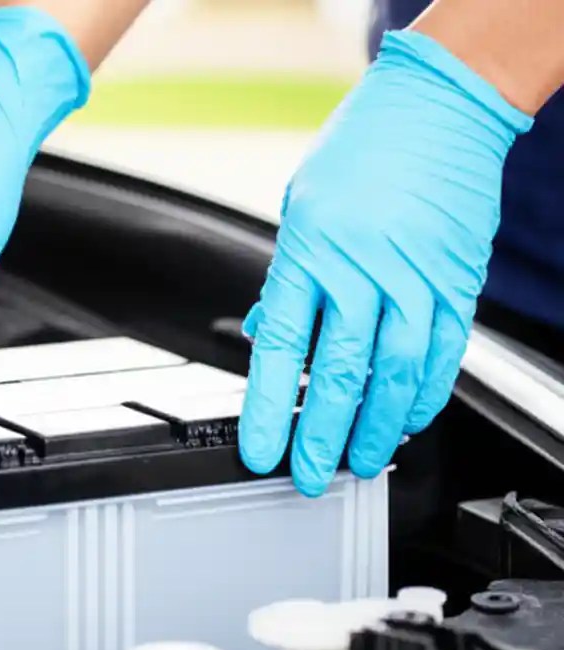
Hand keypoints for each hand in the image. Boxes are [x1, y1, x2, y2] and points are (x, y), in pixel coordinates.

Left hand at [238, 30, 532, 495]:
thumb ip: (289, 279)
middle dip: (322, 436)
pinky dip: (426, 393)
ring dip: (378, 428)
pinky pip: (443, 353)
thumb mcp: (300, 209)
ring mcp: (415, 276)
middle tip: (310, 476)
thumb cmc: (361, 151)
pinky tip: (408, 420)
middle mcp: (362, 269)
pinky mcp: (457, 281)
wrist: (439, 106)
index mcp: (309, 252)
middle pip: (339, 373)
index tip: (260, 451)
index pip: (279, 349)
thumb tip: (274, 335)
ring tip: (362, 461)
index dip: (267, 409)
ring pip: (395, 373)